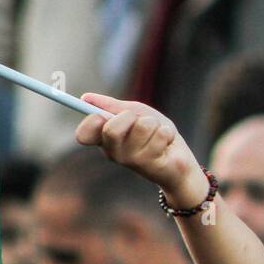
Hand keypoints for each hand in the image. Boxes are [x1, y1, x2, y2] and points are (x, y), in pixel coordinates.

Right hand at [75, 93, 207, 208]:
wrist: (178, 159)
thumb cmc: (154, 134)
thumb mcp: (134, 113)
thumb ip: (113, 106)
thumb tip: (86, 97)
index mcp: (106, 139)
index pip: (84, 133)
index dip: (92, 121)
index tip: (102, 115)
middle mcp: (114, 153)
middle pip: (111, 128)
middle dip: (132, 117)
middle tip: (141, 124)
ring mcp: (131, 161)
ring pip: (142, 126)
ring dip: (155, 124)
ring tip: (157, 134)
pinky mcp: (150, 165)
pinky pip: (160, 134)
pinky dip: (167, 132)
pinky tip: (167, 144)